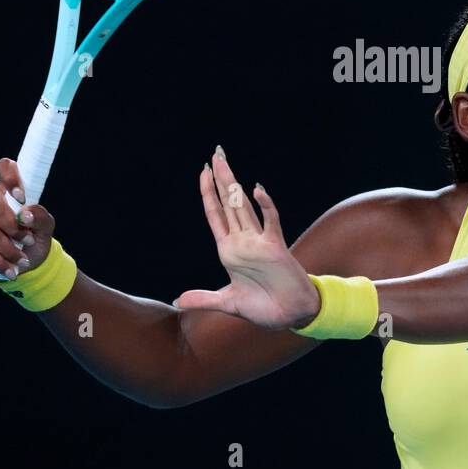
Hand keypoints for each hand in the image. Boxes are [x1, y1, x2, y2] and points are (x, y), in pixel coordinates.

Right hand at [0, 158, 56, 278]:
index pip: (5, 167)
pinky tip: (11, 270)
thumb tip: (24, 214)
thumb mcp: (46, 227)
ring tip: (23, 260)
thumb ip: (40, 216)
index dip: (10, 177)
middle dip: (14, 227)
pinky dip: (0, 261)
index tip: (21, 197)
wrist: (26, 260)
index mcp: (11, 187)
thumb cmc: (36, 236)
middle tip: (29, 241)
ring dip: (10, 249)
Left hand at [173, 146, 319, 330]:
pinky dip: (265, 206)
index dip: (208, 193)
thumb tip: (177, 301)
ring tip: (224, 163)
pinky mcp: (276, 246)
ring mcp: (259, 241)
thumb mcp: (227, 303)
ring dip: (233, 185)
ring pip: (243, 206)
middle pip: (228, 203)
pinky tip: (257, 190)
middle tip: (216, 153)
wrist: (290, 315)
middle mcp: (242, 241)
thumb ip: (203, 299)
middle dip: (220, 179)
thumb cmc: (263, 307)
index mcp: (228, 250)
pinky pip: (270, 221)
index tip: (203, 171)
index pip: (215, 215)